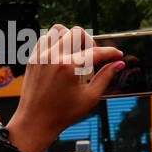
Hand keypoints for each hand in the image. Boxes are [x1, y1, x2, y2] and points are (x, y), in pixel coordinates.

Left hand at [6, 26, 122, 151]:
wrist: (35, 121)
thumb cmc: (63, 113)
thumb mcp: (90, 97)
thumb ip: (105, 77)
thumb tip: (119, 64)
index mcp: (69, 67)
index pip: (96, 52)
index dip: (111, 52)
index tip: (118, 55)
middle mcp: (53, 57)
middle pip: (77, 32)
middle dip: (90, 41)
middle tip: (94, 55)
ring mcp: (41, 56)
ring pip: (58, 30)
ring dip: (71, 37)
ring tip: (77, 53)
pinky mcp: (33, 58)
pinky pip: (46, 39)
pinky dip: (57, 42)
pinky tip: (63, 56)